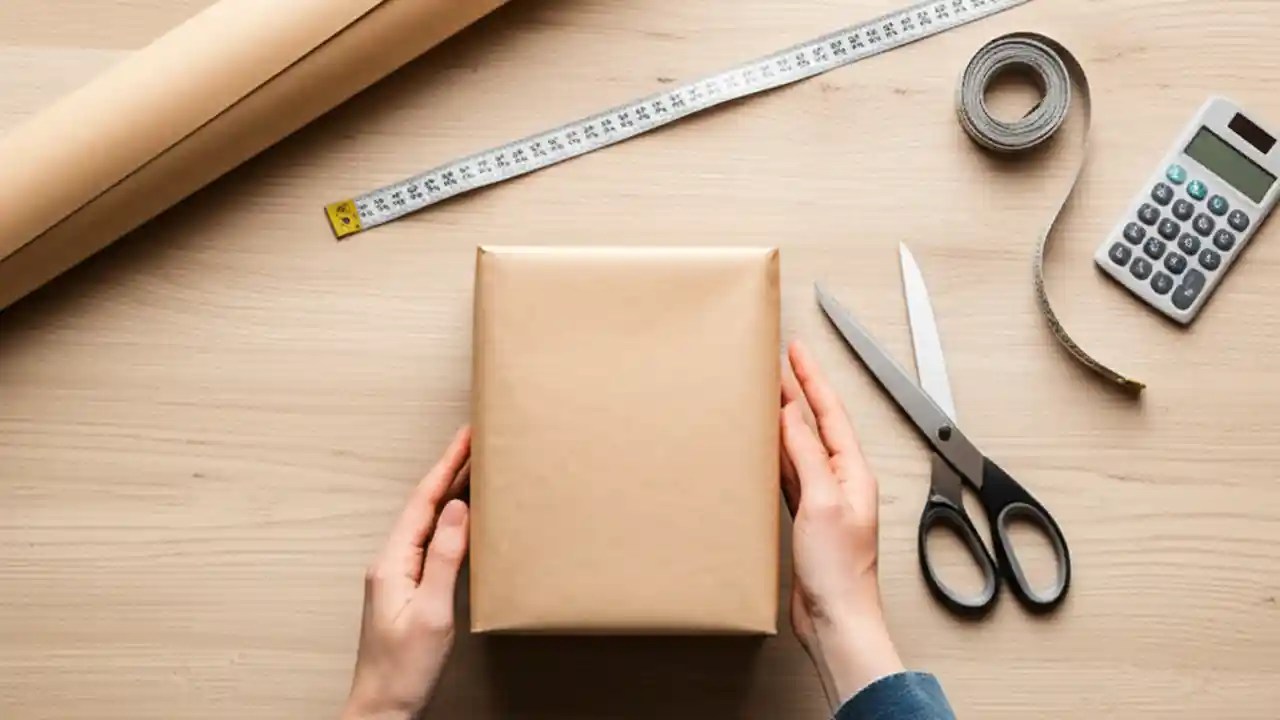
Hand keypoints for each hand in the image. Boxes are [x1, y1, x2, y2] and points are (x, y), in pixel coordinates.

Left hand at [343, 427, 471, 719]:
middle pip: (423, 504)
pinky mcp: (407, 590)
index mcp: (391, 562)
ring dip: (450, 492)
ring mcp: (397, 576)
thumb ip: (443, 557)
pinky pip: (429, 542)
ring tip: (474, 466)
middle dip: (450, 469)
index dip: (446, 465)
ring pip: (426, 521)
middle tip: (477, 440)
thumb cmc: (403, 670)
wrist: (381, 710)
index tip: (467, 436)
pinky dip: (448, 521)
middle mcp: (390, 562)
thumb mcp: (431, 612)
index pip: (423, 501)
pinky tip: (463, 518)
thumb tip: (456, 509)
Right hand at [780, 341, 904, 707]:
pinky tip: (763, 447)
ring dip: (784, 420)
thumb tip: (793, 413)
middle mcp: (841, 481)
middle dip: (798, 391)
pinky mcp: (807, 520)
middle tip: (777, 363)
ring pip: (801, 448)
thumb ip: (807, 455)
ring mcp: (824, 501)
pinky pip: (790, 475)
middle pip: (816, 425)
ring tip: (766, 394)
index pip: (829, 412)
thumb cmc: (839, 571)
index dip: (811, 378)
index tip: (795, 349)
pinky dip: (776, 455)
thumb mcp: (821, 502)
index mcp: (852, 471)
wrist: (837, 619)